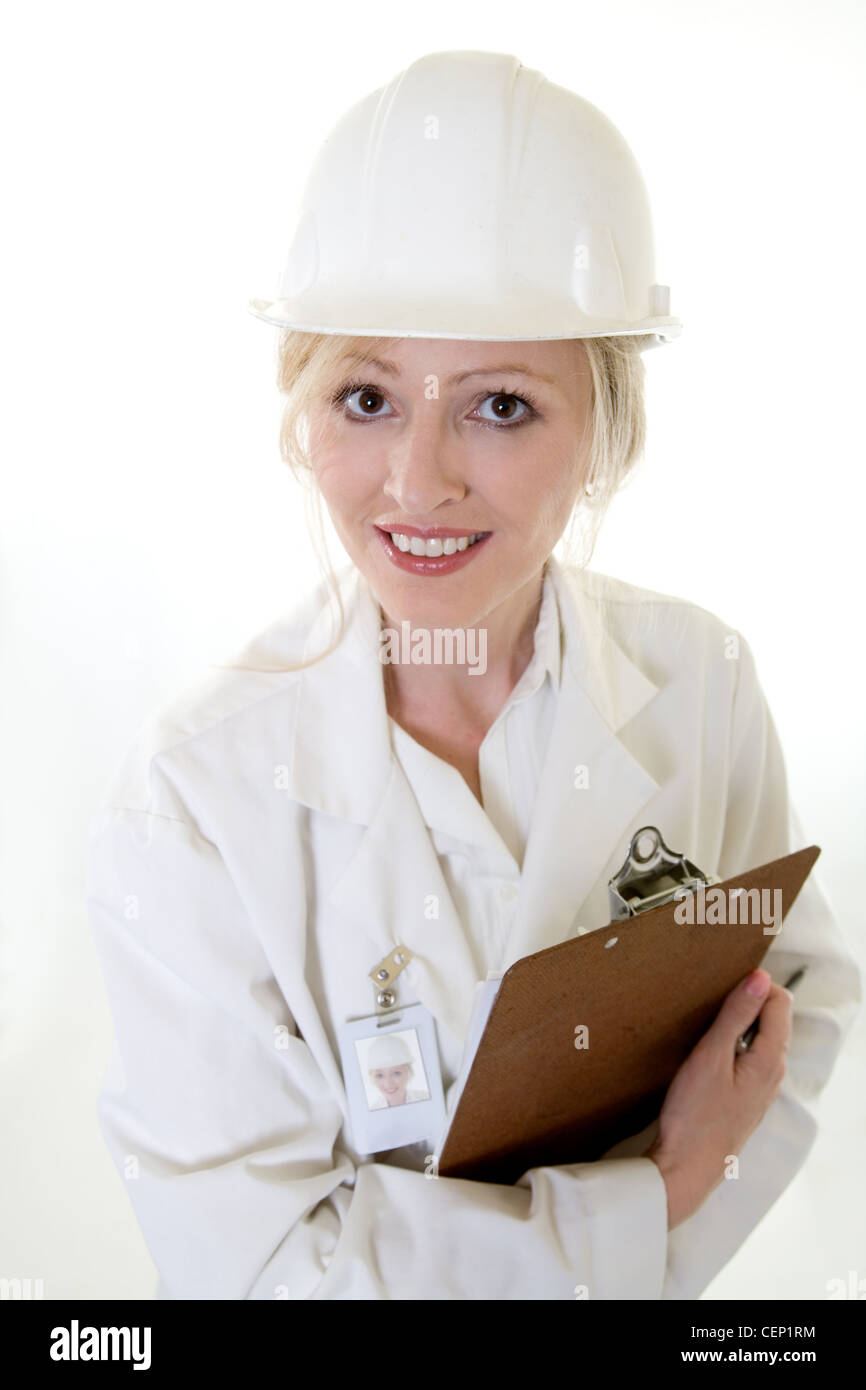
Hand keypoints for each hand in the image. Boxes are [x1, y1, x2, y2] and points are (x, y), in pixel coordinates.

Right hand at [644, 969, 792, 1229]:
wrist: (686, 1169)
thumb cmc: (695, 1115)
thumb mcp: (710, 1055)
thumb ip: (736, 1015)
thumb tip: (759, 977)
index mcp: (770, 1058)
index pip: (780, 1001)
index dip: (754, 985)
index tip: (724, 981)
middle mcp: (774, 1072)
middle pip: (772, 1019)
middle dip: (748, 1001)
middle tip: (711, 998)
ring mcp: (761, 1088)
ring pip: (759, 1039)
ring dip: (738, 1024)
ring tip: (705, 1022)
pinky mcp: (746, 1099)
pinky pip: (748, 1058)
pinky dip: (733, 1045)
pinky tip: (706, 1052)